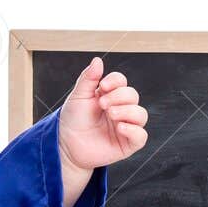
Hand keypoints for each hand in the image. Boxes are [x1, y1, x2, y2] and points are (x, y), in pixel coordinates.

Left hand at [58, 56, 148, 170]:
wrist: (66, 145)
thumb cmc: (73, 120)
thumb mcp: (78, 97)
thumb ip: (88, 79)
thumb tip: (98, 60)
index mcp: (110, 95)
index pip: (122, 82)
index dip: (115, 81)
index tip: (102, 86)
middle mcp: (121, 109)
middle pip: (133, 95)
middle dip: (119, 97)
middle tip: (102, 104)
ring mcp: (126, 126)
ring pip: (141, 114)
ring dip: (127, 111)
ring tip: (110, 114)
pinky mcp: (127, 144)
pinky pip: (141, 136)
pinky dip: (133, 130)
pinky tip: (119, 127)